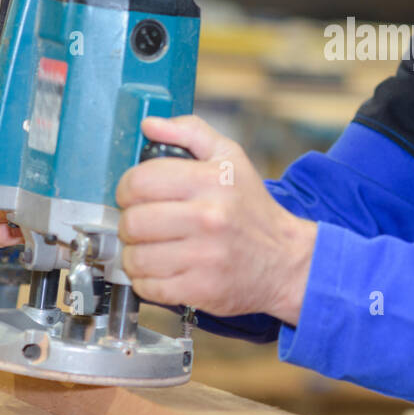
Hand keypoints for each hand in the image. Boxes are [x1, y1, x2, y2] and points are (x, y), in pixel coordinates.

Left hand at [116, 115, 316, 325]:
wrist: (286, 261)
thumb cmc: (253, 209)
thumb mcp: (230, 158)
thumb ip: (190, 132)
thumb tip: (150, 124)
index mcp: (211, 181)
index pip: (139, 181)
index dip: (127, 188)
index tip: (135, 196)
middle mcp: (208, 218)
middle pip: (132, 222)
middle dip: (130, 224)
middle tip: (145, 224)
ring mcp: (204, 257)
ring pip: (135, 258)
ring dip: (136, 255)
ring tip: (155, 248)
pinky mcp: (200, 290)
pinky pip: (148, 287)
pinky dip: (147, 281)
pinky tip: (164, 270)